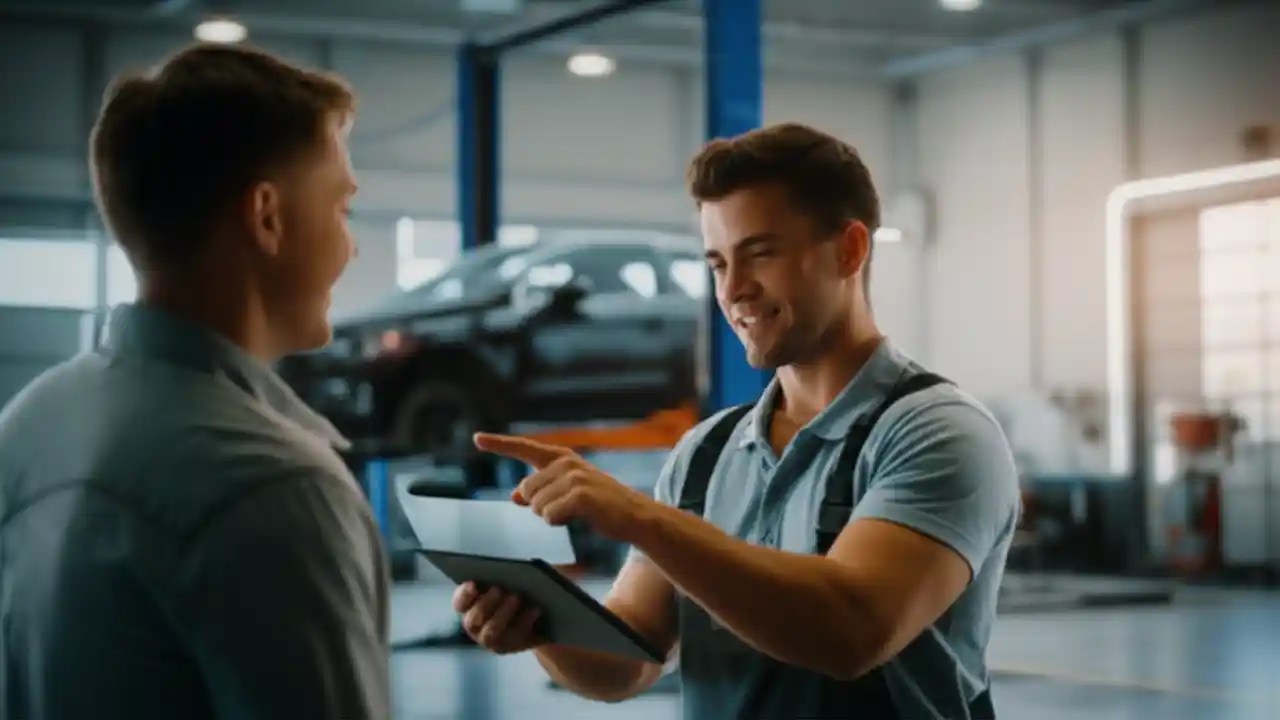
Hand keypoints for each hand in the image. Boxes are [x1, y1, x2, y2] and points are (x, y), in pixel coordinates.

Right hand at [453, 581, 543, 654]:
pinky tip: (535, 609)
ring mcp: (490, 640)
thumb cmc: (519, 588)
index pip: (460, 603)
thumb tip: (504, 569)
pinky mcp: (510, 647)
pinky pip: (515, 638)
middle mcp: (475, 626)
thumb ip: (502, 574)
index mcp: (469, 606)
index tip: (473, 583)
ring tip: (516, 597)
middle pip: (472, 620)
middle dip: (485, 603)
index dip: (464, 594)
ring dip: (503, 614)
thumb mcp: (510, 579)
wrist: (538, 616)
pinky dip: (524, 621)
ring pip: (490, 632)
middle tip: (498, 588)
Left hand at [474, 433, 655, 541]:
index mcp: (562, 458)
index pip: (525, 448)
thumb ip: (542, 490)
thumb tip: (516, 495)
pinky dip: (559, 522)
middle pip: (527, 491)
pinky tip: (580, 517)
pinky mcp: (579, 495)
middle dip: (541, 506)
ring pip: (536, 506)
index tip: (477, 438)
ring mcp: (573, 477)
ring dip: (552, 515)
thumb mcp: (568, 492)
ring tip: (578, 512)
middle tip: (568, 508)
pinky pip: (549, 516)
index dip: (500, 444)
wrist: (634, 515)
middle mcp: (566, 462)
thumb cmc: (601, 505)